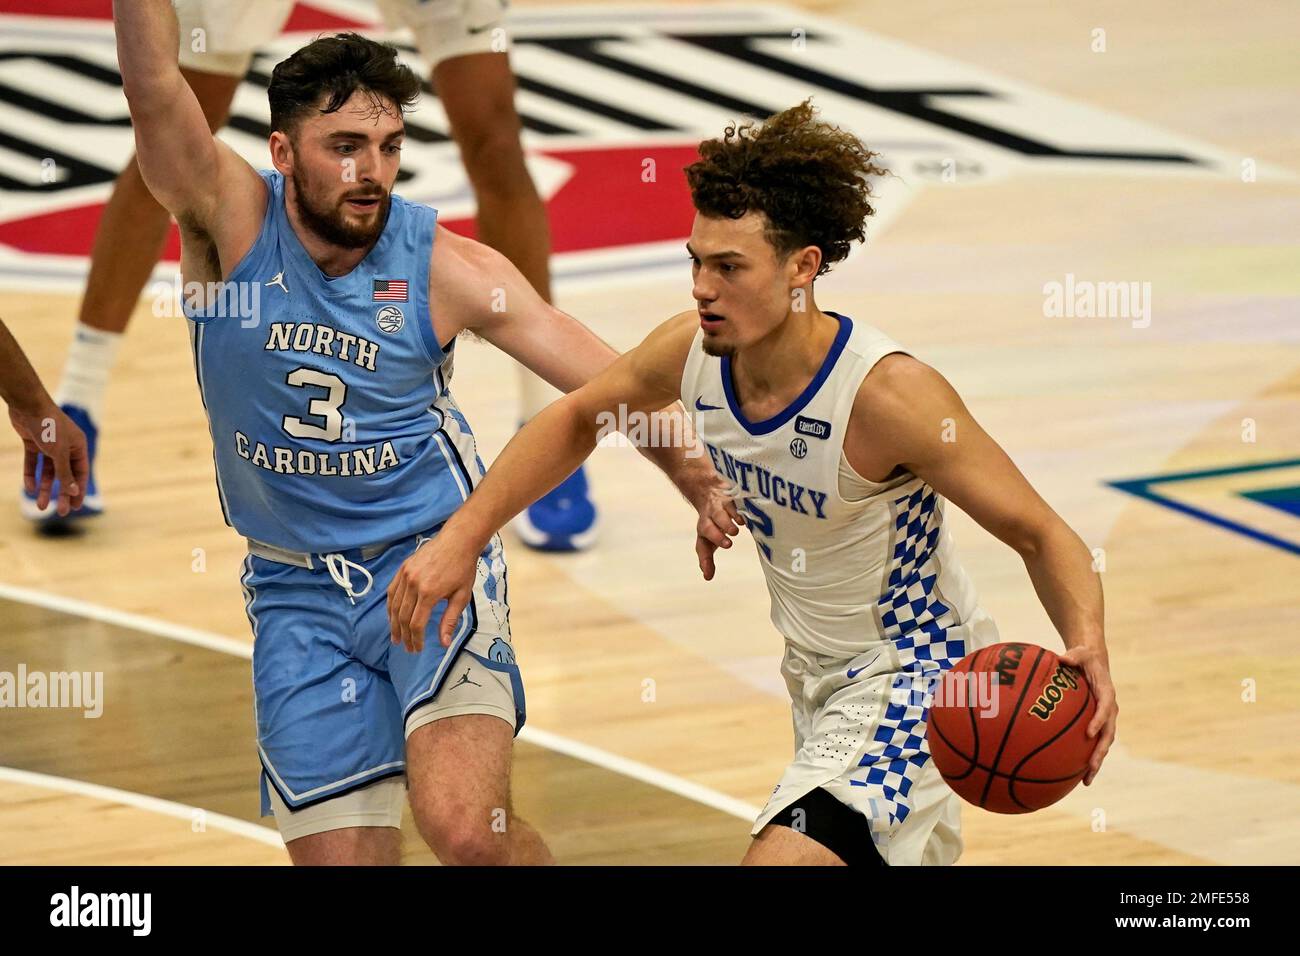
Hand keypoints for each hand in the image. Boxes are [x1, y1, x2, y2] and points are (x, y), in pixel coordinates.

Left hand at [8, 402, 87, 516]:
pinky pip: (34, 463)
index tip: (73, 507)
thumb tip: (74, 492)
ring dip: (45, 488)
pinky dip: (32, 475)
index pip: (81, 473)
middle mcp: (66, 447)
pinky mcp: (34, 443)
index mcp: (78, 447)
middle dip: (61, 494)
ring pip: (49, 472)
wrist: (28, 405)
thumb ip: (65, 473)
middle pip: (65, 475)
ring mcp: (49, 445)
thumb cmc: (49, 426)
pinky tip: (29, 488)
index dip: (77, 491)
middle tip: (58, 512)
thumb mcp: (59, 453)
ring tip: (40, 506)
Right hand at [386, 528, 477, 653]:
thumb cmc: (463, 568)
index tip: (417, 649)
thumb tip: (443, 643)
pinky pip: (392, 591)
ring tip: (396, 637)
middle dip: (404, 635)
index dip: (415, 639)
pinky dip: (390, 606)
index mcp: (429, 593)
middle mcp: (413, 584)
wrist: (458, 540)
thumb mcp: (462, 596)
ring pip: (394, 605)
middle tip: (406, 647)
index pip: (416, 623)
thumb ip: (450, 620)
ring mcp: (405, 575)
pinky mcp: (403, 568)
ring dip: (393, 624)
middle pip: (402, 617)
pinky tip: (392, 616)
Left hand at [691, 473, 743, 580]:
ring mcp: (721, 503)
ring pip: (722, 510)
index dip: (711, 546)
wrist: (705, 488)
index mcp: (705, 528)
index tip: (726, 547)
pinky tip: (748, 510)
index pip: (704, 540)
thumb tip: (707, 577)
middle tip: (731, 538)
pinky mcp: (731, 492)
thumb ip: (706, 558)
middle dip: (720, 531)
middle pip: (711, 523)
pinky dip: (740, 504)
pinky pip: (734, 497)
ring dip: (729, 518)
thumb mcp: (706, 539)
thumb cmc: (709, 521)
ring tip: (739, 526)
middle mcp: (711, 516)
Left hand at [1059, 643, 1116, 785]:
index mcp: (1106, 693)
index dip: (1099, 721)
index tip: (1089, 733)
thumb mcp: (1080, 653)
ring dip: (1096, 762)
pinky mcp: (1097, 724)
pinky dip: (1087, 758)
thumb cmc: (1084, 658)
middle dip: (1100, 751)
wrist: (1094, 662)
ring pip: (1103, 744)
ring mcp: (1104, 720)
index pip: (1105, 709)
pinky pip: (1094, 743)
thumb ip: (1073, 656)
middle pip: (1108, 734)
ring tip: (1086, 780)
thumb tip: (1061, 658)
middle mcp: (1109, 710)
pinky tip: (1075, 774)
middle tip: (1091, 765)